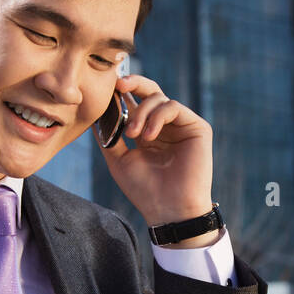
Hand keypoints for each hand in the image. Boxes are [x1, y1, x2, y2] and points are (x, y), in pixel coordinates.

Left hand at [97, 73, 213, 226]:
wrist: (169, 211)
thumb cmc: (144, 190)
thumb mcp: (118, 160)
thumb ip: (108, 135)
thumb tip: (96, 111)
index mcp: (147, 132)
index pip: (135, 102)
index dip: (122, 92)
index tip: (107, 88)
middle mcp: (165, 126)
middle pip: (150, 91)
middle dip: (133, 83)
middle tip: (118, 85)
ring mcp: (181, 126)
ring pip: (159, 98)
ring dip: (142, 112)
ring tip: (133, 135)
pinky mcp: (197, 128)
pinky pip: (173, 107)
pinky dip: (157, 117)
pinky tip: (148, 136)